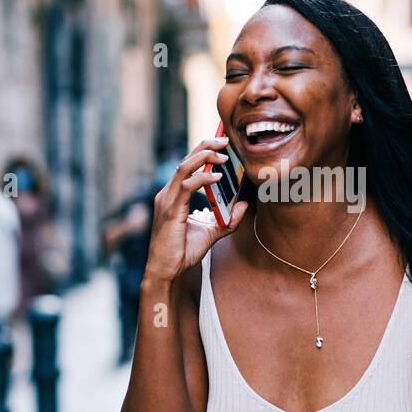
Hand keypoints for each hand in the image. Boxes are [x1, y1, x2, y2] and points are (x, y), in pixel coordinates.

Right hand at [142, 136, 247, 283]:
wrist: (166, 271)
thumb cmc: (182, 252)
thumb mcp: (211, 233)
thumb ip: (228, 220)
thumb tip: (244, 205)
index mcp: (174, 196)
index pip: (188, 166)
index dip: (203, 151)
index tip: (222, 143)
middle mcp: (168, 194)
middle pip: (186, 161)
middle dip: (206, 146)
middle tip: (226, 139)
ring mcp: (167, 201)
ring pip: (184, 168)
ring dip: (205, 157)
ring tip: (224, 154)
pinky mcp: (171, 211)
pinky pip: (187, 187)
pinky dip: (203, 179)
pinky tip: (218, 177)